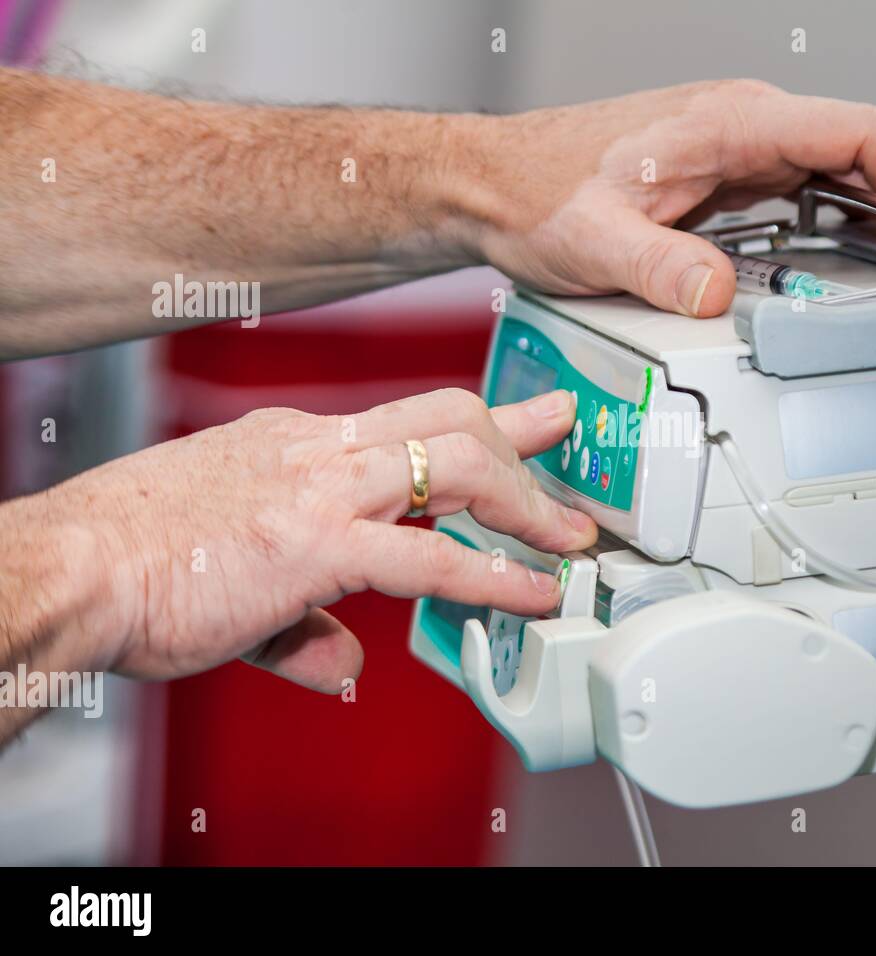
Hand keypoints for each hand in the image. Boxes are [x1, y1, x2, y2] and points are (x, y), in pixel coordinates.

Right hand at [5, 388, 595, 694]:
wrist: (70, 569)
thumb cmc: (131, 565)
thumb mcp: (235, 581)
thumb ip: (303, 624)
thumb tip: (345, 662)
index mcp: (296, 444)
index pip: (405, 416)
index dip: (472, 420)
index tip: (516, 420)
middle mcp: (317, 451)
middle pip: (447, 416)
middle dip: (519, 433)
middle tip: (567, 443)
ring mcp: (320, 491)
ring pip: (455, 467)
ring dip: (524, 504)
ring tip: (566, 539)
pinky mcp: (316, 545)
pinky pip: (431, 554)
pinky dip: (495, 575)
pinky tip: (532, 594)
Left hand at [455, 80, 875, 316]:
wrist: (497, 183)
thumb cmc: (539, 191)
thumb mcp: (596, 239)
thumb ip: (659, 268)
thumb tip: (717, 296)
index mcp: (729, 123)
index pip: (855, 131)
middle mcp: (742, 128)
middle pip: (860, 152)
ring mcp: (735, 152)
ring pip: (835, 175)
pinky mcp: (723, 179)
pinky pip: (802, 195)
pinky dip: (838, 227)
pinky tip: (849, 266)